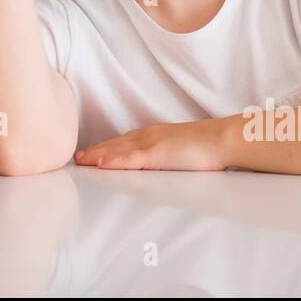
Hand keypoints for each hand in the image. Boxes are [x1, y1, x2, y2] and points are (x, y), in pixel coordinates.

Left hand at [74, 120, 228, 170]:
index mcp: (155, 135)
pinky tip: (100, 163)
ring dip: (97, 155)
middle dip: (96, 151)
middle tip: (77, 158)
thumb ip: (169, 155)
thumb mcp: (182, 149)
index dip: (107, 147)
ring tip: (80, 161)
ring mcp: (151, 144)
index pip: (124, 142)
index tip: (92, 152)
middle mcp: (149, 136)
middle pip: (116, 144)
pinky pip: (130, 158)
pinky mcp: (157, 154)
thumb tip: (164, 165)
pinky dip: (113, 160)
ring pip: (118, 149)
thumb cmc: (208, 146)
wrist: (222, 139)